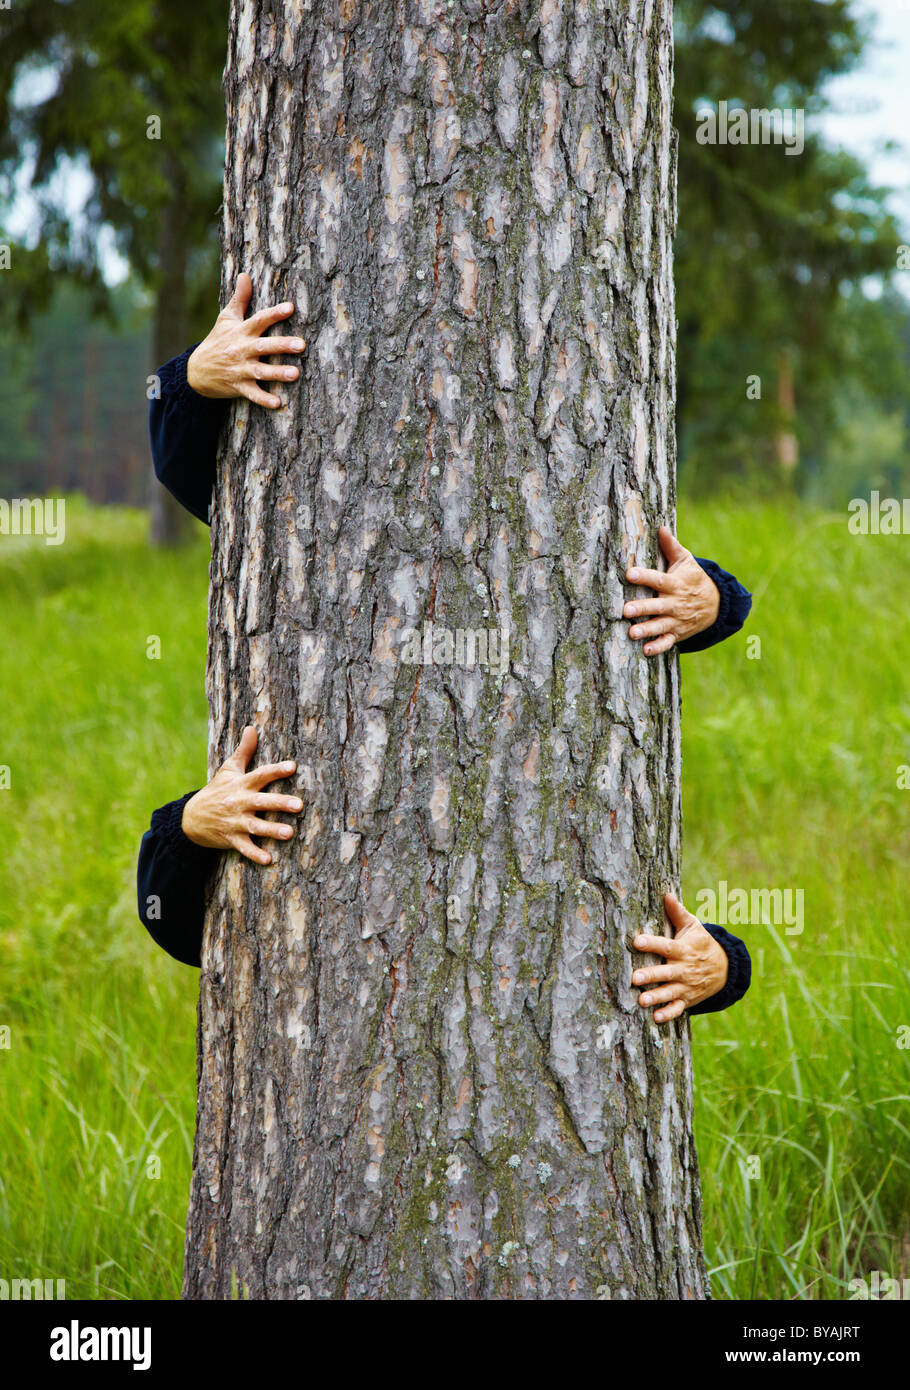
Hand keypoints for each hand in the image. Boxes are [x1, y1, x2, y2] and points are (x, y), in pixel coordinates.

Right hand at [182, 726, 302, 865]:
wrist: (191, 818)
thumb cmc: (216, 791)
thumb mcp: (228, 770)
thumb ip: (244, 750)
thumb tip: (252, 727)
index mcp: (241, 784)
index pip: (261, 775)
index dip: (277, 770)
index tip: (293, 766)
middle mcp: (239, 802)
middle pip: (261, 801)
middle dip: (280, 803)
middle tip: (299, 804)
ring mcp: (235, 822)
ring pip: (256, 826)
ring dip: (272, 830)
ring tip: (289, 833)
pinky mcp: (231, 839)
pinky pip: (244, 848)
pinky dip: (254, 854)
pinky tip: (269, 860)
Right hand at [186, 272, 305, 408]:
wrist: (196, 371)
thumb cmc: (217, 341)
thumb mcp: (226, 319)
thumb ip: (240, 298)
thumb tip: (245, 274)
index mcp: (241, 331)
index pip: (259, 320)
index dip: (274, 314)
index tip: (290, 308)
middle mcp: (241, 349)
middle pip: (263, 346)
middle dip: (282, 345)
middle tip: (301, 345)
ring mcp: (240, 369)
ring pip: (261, 371)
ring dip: (277, 373)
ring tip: (295, 374)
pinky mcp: (238, 387)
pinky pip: (252, 394)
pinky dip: (264, 399)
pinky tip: (278, 403)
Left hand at [624, 526, 719, 654]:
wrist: (715, 604)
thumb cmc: (693, 578)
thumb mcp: (686, 561)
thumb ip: (671, 546)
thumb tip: (660, 527)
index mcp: (675, 584)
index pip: (659, 579)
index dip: (644, 576)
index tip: (629, 573)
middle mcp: (675, 603)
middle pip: (658, 606)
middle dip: (642, 608)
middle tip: (626, 610)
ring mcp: (676, 620)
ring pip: (661, 626)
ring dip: (647, 630)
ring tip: (632, 633)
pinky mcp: (677, 633)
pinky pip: (668, 642)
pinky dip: (658, 647)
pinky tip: (645, 650)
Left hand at [631, 893, 728, 1021]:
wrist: (724, 968)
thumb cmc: (701, 943)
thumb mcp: (693, 926)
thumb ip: (678, 912)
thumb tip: (666, 894)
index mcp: (683, 949)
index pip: (666, 946)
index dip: (652, 943)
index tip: (637, 941)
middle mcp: (684, 969)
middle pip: (666, 972)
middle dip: (651, 975)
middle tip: (634, 978)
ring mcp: (686, 986)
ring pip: (670, 992)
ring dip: (656, 997)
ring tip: (641, 1000)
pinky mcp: (687, 999)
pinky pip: (678, 1008)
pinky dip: (668, 1014)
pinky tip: (656, 1017)